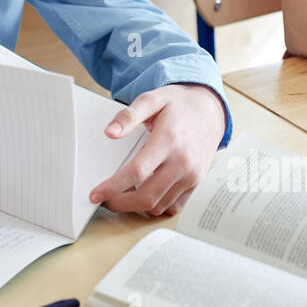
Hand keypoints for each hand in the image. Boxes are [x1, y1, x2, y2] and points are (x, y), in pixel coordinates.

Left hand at [89, 84, 227, 216]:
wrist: (211, 110)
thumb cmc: (179, 105)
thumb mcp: (152, 99)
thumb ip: (129, 115)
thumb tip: (110, 132)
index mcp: (168, 141)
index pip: (137, 172)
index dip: (113, 187)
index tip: (95, 194)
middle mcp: (182, 162)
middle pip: (147, 196)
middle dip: (120, 203)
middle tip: (105, 200)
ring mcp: (192, 176)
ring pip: (159, 205)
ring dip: (136, 206)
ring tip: (121, 196)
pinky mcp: (197, 183)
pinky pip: (174, 206)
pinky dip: (157, 207)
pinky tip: (145, 196)